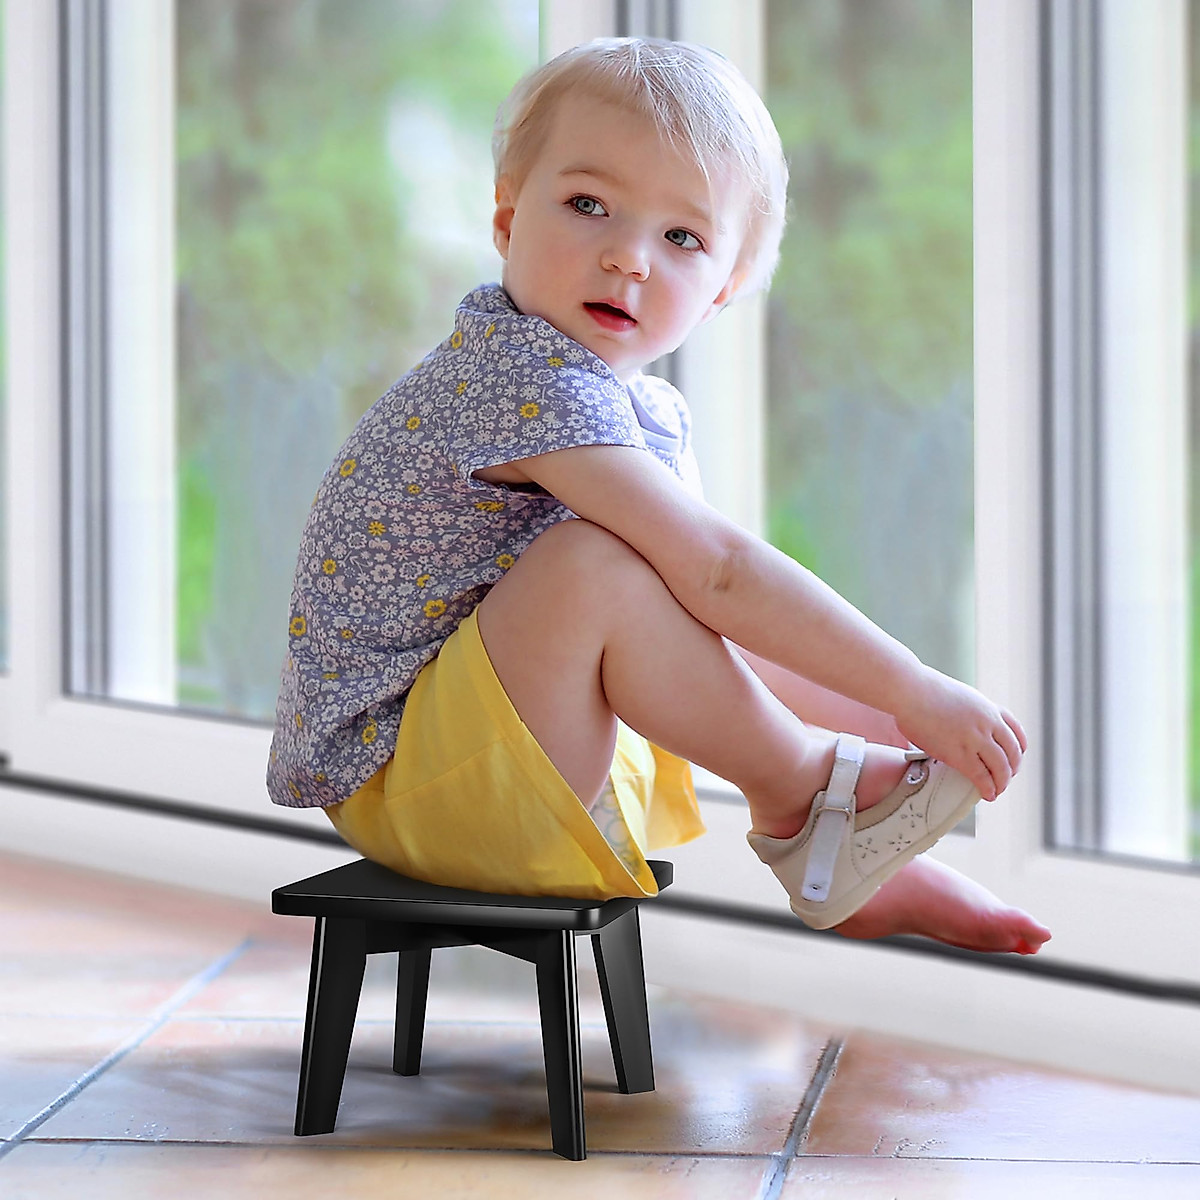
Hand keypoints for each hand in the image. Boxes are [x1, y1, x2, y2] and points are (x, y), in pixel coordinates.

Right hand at [894, 666, 1026, 800]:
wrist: (910, 690)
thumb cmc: (923, 689)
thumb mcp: (958, 696)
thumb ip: (966, 712)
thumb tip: (957, 723)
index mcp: (987, 707)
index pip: (1016, 731)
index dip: (1020, 748)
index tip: (1017, 756)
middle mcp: (987, 722)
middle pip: (1013, 752)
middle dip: (1012, 768)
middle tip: (1005, 777)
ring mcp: (975, 738)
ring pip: (1001, 767)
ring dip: (1002, 782)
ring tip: (997, 790)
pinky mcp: (959, 753)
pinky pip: (981, 776)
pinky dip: (988, 787)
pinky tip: (987, 794)